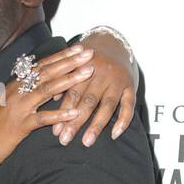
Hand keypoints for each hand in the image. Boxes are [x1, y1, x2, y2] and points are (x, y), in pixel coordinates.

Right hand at [0, 44, 91, 167]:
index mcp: (16, 85)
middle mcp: (18, 92)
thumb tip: (46, 88)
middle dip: (70, 62)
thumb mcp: (7, 105)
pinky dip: (59, 115)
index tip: (78, 48)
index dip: (61, 56)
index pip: (41, 66)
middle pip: (47, 73)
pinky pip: (42, 119)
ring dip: (69, 80)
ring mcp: (19, 108)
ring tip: (88, 73)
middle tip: (89, 53)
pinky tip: (75, 113)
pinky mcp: (20, 126)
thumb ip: (25, 95)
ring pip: (47, 90)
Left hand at [53, 31, 137, 145]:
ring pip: (107, 105)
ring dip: (96, 125)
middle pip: (88, 101)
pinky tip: (114, 134)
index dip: (63, 112)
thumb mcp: (75, 66)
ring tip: (87, 141)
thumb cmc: (88, 59)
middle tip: (65, 139)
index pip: (73, 93)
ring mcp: (117, 80)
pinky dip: (123, 120)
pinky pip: (129, 104)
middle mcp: (102, 74)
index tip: (55, 131)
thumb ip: (65, 82)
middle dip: (76, 122)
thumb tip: (52, 99)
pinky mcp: (131, 85)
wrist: (114, 41)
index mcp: (85, 68)